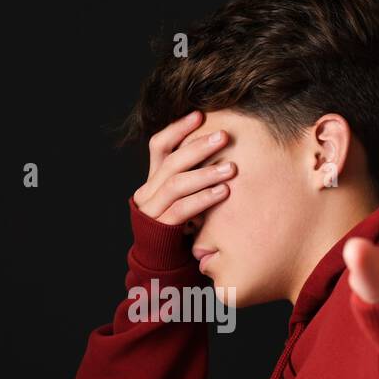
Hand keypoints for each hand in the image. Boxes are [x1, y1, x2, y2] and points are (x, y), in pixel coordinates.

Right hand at [133, 110, 235, 227]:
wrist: (163, 263)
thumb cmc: (181, 225)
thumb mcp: (183, 197)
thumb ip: (191, 175)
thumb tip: (218, 144)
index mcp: (152, 180)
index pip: (159, 146)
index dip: (178, 128)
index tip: (200, 115)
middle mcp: (147, 192)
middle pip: (171, 162)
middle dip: (198, 147)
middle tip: (224, 136)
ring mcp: (152, 211)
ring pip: (176, 184)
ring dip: (206, 174)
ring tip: (231, 168)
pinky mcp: (161, 229)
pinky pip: (182, 209)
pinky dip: (203, 198)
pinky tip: (223, 192)